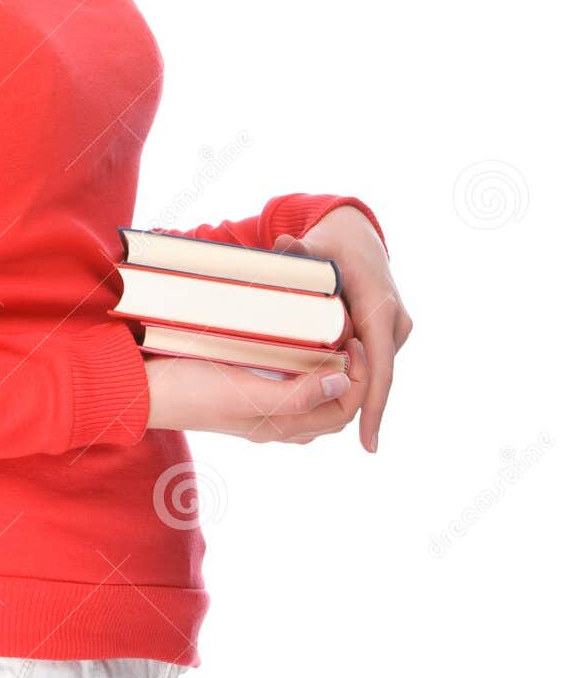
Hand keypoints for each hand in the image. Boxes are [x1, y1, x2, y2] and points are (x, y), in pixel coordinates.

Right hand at [144, 336, 367, 444]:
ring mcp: (260, 410)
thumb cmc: (193, 392)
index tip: (354, 341)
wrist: (146, 392)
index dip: (359, 378)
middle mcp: (275, 424)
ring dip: (330, 373)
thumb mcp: (247, 393)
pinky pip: (289, 388)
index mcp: (281, 427)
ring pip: (313, 398)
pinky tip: (297, 347)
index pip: (343, 409)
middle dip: (353, 376)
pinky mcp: (245, 394)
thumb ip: (296, 394)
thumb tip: (343, 384)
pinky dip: (305, 370)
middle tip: (349, 336)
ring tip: (331, 339)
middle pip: (333, 407)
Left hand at [273, 205, 413, 453]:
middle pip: (376, 377)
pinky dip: (352, 372)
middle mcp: (395, 323)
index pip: (380, 369)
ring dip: (350, 386)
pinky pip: (372, 360)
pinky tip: (328, 385)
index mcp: (380, 309)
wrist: (356, 233)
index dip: (373, 408)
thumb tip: (283, 246)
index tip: (368, 444)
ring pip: (373, 369)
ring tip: (316, 408)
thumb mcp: (316, 248)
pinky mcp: (389, 332)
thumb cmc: (334, 243)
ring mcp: (396, 328)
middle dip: (354, 405)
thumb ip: (299, 253)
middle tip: (323, 433)